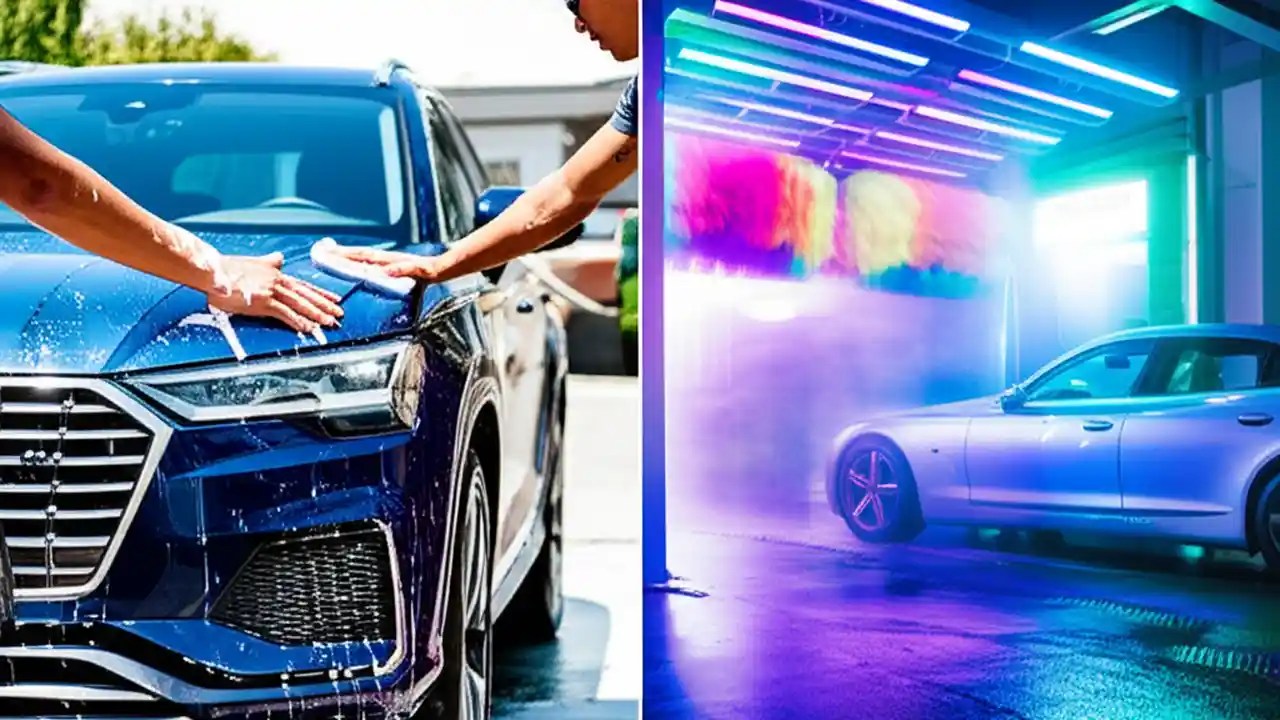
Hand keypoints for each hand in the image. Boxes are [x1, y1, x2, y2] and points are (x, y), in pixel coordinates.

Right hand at [206, 253, 343, 331]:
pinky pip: (284, 313)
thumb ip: (269, 262)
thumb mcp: (254, 263)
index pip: (303, 285)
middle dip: (324, 304)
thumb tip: (279, 258)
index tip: (334, 298)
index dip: (320, 292)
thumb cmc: (229, 269)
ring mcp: (271, 291)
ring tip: (328, 322)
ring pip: (299, 303)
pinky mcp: (263, 301)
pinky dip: (297, 321)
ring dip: (315, 314)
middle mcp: (277, 281)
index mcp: (276, 274)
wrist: (214, 272)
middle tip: (339, 312)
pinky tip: (307, 327)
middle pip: (306, 294)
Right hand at [333, 246, 449, 281]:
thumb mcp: (420, 271)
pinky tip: (354, 268)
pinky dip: (358, 264)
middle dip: (340, 253)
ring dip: (347, 257)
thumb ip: (405, 269)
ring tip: (332, 256)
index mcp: (389, 260)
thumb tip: (386, 271)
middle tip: (322, 251)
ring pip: (362, 258)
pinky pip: (369, 264)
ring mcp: (387, 262)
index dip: (346, 255)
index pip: (363, 256)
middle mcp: (386, 259)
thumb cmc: (431, 271)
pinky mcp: (390, 267)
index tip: (330, 253)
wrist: (441, 268)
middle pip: (359, 254)